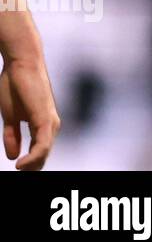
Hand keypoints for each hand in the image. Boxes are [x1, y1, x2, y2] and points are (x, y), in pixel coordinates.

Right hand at [0, 47, 59, 170]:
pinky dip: (33, 156)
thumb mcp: (10, 117)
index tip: (17, 173)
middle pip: (43, 155)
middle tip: (18, 177)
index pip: (39, 152)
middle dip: (32, 169)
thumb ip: (12, 136)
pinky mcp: (46, 117)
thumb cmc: (15, 87)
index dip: (29, 165)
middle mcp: (51, 125)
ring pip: (44, 152)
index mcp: (42, 125)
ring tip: (19, 173)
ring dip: (32, 166)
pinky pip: (43, 143)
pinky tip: (21, 165)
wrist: (21, 64)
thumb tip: (13, 156)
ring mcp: (50, 122)